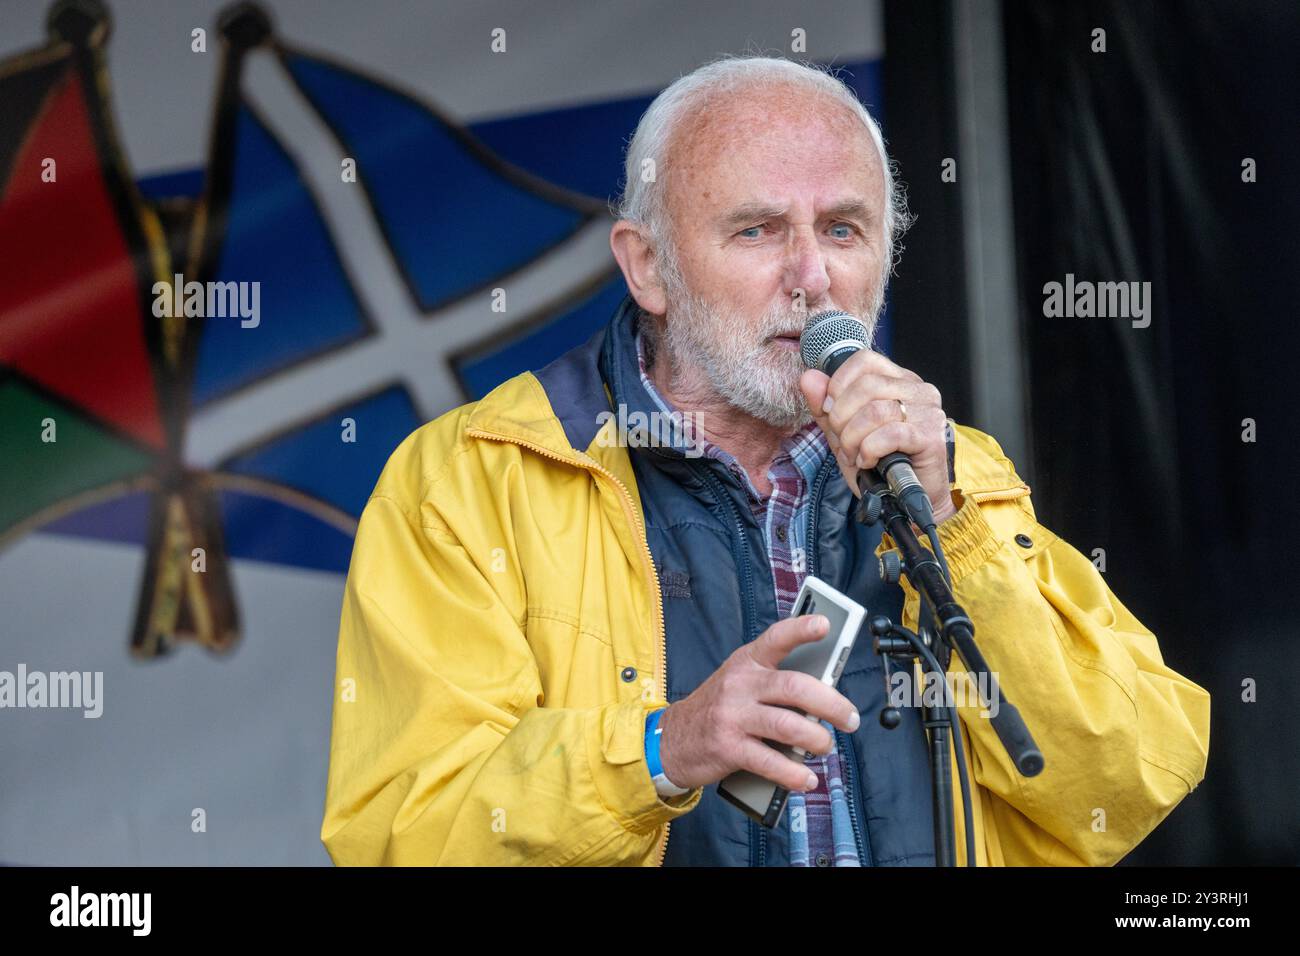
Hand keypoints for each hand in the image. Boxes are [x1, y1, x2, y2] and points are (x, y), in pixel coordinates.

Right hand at [657, 614, 860, 791]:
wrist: (673, 739)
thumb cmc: (719, 709)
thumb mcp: (740, 684)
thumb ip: (775, 683)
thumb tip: (825, 696)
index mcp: (746, 662)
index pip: (776, 639)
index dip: (801, 629)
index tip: (825, 625)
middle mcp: (740, 684)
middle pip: (794, 687)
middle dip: (831, 704)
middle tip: (850, 718)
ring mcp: (733, 716)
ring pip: (787, 725)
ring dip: (817, 739)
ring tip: (825, 746)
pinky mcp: (728, 748)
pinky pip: (770, 762)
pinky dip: (794, 774)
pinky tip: (806, 778)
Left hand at [799, 352, 956, 522]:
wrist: (904, 502)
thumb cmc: (878, 465)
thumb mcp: (843, 434)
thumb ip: (825, 406)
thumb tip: (808, 377)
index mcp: (898, 381)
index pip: (864, 360)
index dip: (838, 385)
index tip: (831, 412)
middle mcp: (918, 390)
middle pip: (866, 386)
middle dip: (841, 418)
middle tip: (842, 442)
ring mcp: (928, 412)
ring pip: (875, 411)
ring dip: (853, 439)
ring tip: (855, 456)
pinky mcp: (931, 437)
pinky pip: (889, 434)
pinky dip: (870, 450)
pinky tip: (869, 461)